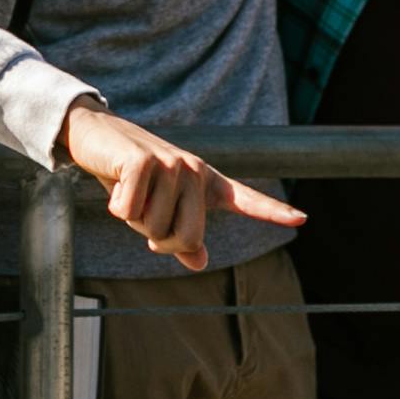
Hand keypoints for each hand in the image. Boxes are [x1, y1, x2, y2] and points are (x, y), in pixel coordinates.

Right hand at [55, 101, 306, 270]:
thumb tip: (200, 262)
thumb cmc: (130, 178)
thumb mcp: (157, 208)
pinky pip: (130, 213)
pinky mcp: (145, 163)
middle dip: (160, 240)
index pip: (245, 199)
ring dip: (133, 220)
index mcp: (204, 182)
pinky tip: (115, 184)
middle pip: (189, 238)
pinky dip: (116, 207)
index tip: (302, 219)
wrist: (96, 135)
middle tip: (144, 215)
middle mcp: (195, 171)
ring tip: (129, 192)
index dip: (273, 212)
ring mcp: (172, 165)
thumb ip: (180, 235)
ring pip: (155, 230)